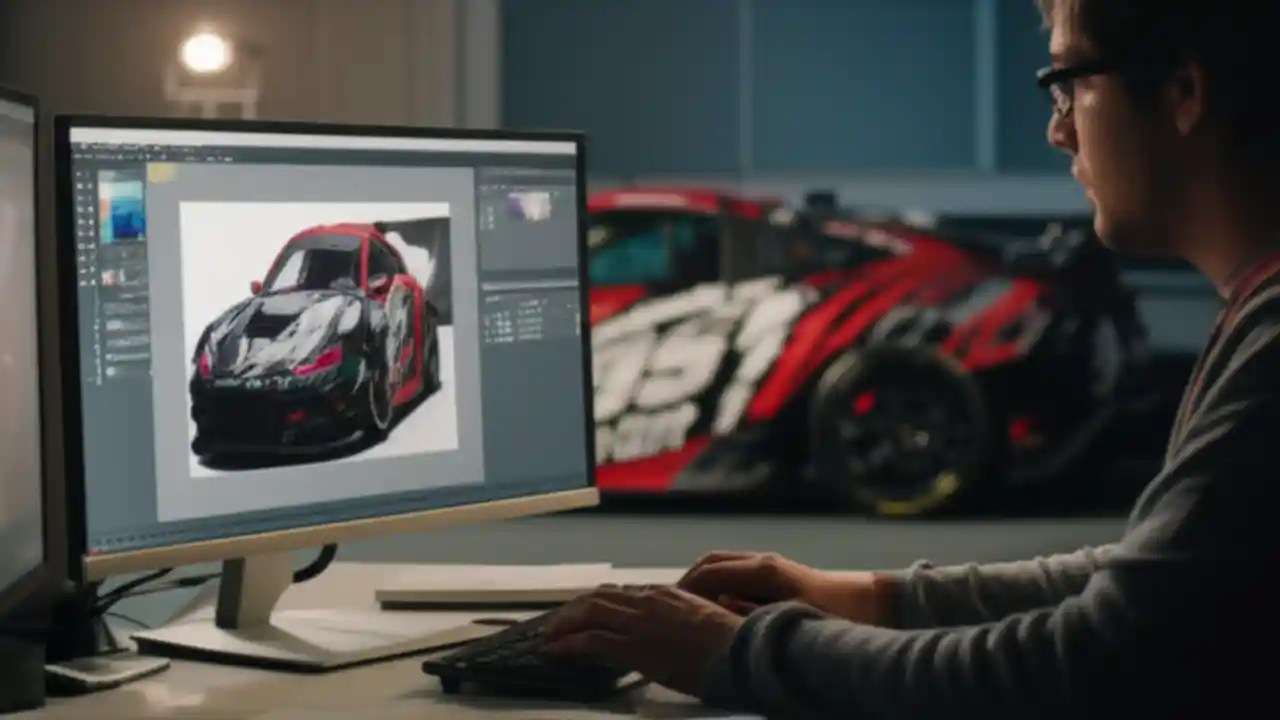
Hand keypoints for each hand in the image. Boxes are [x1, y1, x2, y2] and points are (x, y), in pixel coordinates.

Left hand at [542, 585, 742, 696]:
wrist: (742, 653)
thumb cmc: (732, 644)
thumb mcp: (705, 622)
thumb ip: (681, 620)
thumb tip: (671, 631)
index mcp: (667, 594)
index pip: (621, 594)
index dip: (598, 603)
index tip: (585, 611)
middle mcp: (649, 601)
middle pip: (599, 598)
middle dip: (574, 610)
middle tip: (558, 623)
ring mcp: (640, 622)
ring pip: (589, 614)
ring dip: (564, 624)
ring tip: (550, 636)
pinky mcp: (634, 646)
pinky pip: (590, 641)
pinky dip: (568, 644)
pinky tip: (556, 651)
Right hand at [677, 551, 892, 624]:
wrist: (866, 602)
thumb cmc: (833, 615)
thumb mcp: (789, 619)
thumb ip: (750, 615)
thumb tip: (717, 611)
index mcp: (763, 569)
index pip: (708, 573)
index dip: (685, 589)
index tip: (668, 607)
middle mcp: (761, 561)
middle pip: (708, 562)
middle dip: (685, 583)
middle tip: (668, 607)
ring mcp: (765, 564)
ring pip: (718, 565)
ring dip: (699, 583)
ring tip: (685, 608)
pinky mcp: (770, 572)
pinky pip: (732, 572)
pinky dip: (714, 585)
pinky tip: (712, 607)